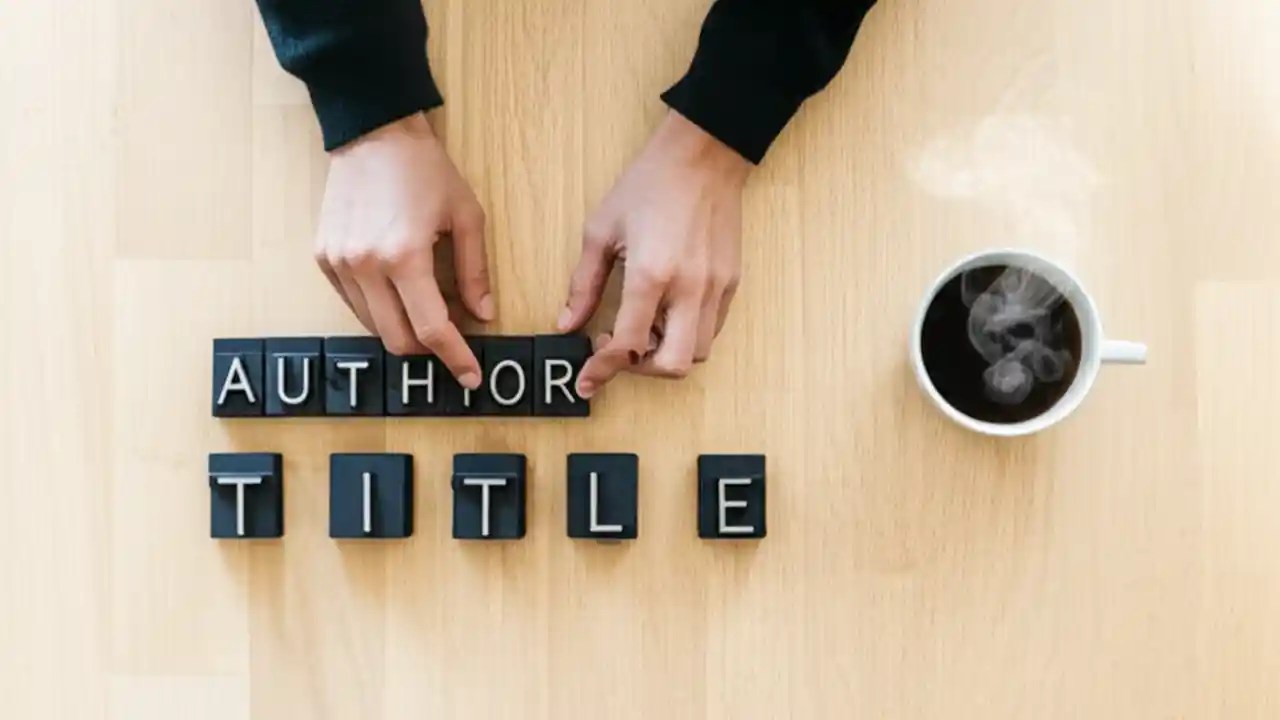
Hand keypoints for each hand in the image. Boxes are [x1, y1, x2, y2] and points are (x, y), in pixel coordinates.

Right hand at [315, 112, 490, 388]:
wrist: (373, 134)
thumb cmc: (426, 171)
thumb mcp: (467, 217)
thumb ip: (474, 272)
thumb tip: (483, 315)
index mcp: (404, 256)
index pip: (431, 329)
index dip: (454, 357)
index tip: (470, 376)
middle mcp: (365, 266)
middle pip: (397, 339)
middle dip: (428, 350)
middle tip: (451, 339)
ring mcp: (339, 264)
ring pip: (373, 326)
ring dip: (402, 329)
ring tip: (426, 307)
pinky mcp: (324, 258)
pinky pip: (354, 304)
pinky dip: (379, 310)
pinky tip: (398, 290)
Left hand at [557, 111, 750, 397]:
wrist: (703, 156)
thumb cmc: (650, 185)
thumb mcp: (601, 231)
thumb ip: (583, 284)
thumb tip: (567, 322)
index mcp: (651, 274)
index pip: (628, 345)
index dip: (603, 369)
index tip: (588, 378)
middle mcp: (689, 288)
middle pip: (673, 365)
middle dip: (641, 370)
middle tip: (619, 352)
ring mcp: (715, 287)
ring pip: (698, 353)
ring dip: (667, 353)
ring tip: (645, 328)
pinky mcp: (732, 282)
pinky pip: (713, 329)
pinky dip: (688, 335)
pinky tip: (667, 314)